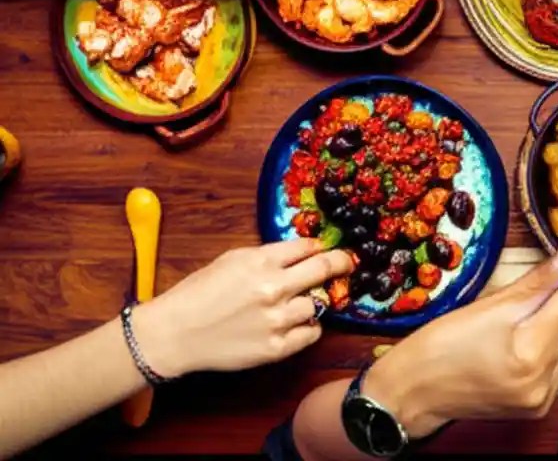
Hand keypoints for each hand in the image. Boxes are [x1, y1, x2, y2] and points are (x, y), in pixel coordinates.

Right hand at [130, 239, 353, 377]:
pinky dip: (308, 327)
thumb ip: (267, 256)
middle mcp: (274, 288)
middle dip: (340, 263)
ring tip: (298, 304)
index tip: (326, 249)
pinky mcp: (276, 348)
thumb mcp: (231, 260)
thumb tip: (300, 252)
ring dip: (313, 302)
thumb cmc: (198, 293)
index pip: (308, 247)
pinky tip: (296, 324)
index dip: (321, 247)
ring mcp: (277, 320)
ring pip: (318, 305)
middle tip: (346, 264)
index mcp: (262, 261)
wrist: (174, 333)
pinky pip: (312, 333)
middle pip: (324, 270)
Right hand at [362, 230, 557, 436]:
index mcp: (531, 353)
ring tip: (536, 298)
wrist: (414, 393)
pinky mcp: (540, 404)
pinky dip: (554, 338)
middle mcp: (544, 381)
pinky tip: (535, 327)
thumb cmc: (439, 348)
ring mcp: (544, 396)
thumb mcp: (489, 305)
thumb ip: (538, 280)